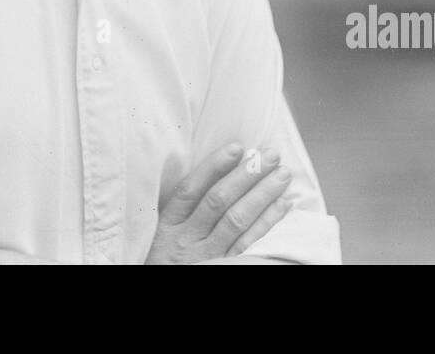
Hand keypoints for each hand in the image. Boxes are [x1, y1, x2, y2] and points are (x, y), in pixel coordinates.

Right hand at [144, 143, 291, 263]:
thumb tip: (212, 171)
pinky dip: (267, 223)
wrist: (153, 286)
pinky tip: (281, 206)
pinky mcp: (224, 268)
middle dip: (246, 175)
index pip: (190, 190)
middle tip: (269, 156)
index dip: (214, 167)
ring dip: (262, 194)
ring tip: (282, 175)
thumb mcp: (161, 232)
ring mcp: (206, 256)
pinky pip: (249, 244)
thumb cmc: (163, 258)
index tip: (236, 148)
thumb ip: (180, 208)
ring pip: (237, 220)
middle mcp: (186, 239)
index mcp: (167, 225)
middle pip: (218, 201)